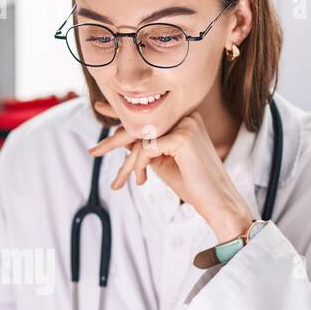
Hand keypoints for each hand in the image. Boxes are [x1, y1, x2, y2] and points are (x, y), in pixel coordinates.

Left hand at [87, 101, 253, 242]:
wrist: (218, 204)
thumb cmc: (193, 185)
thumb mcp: (163, 162)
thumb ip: (147, 147)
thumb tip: (124, 139)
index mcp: (185, 118)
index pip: (149, 115)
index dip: (122, 113)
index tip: (101, 106)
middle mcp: (187, 115)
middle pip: (141, 125)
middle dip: (113, 141)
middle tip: (92, 151)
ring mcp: (186, 124)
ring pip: (140, 140)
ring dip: (128, 165)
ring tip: (118, 183)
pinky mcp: (182, 137)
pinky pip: (145, 150)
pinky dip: (138, 166)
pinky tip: (142, 180)